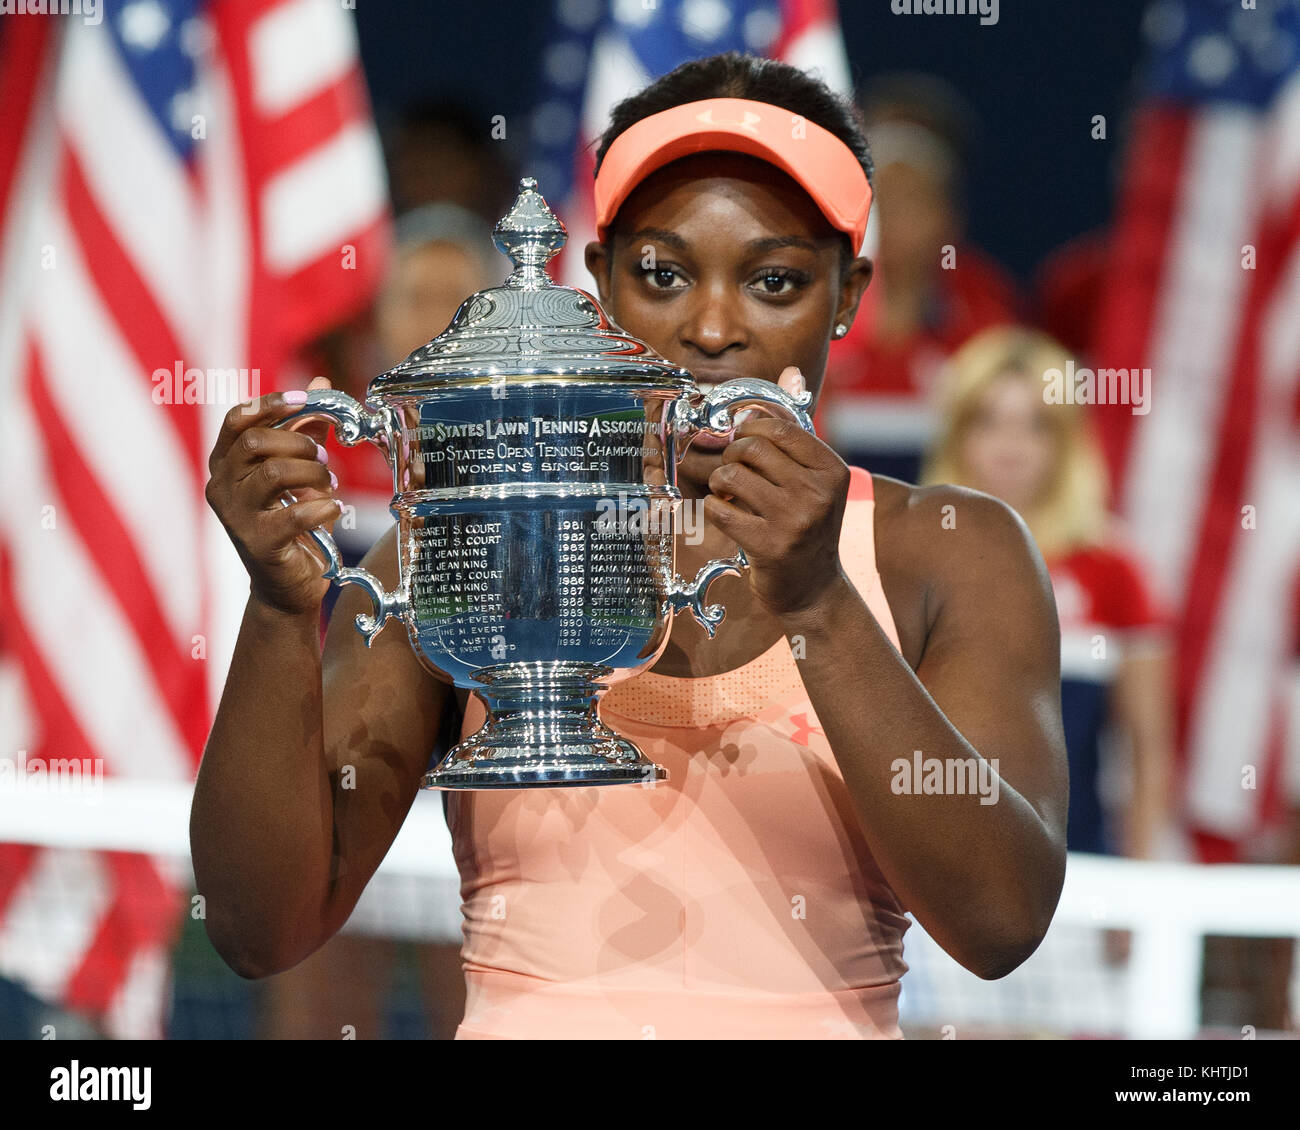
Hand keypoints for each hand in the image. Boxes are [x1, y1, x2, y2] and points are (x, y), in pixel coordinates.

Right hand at [205, 375, 341, 614]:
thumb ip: (307, 429)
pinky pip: (295, 514)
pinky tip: (332, 512)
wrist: (289, 585)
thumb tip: (320, 384)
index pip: (237, 420)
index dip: (271, 405)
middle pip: (254, 442)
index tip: (307, 401)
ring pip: (273, 473)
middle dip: (299, 444)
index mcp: (225, 464)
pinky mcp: (258, 543)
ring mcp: (235, 517)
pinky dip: (323, 508)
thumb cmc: (292, 524)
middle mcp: (221, 487)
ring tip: (329, 485)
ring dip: (312, 473)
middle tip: (323, 461)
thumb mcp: (299, 472)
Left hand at [705, 366, 850, 616]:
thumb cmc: (806, 526)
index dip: (749, 429)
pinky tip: (724, 514)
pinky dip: (713, 508)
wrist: (812, 589)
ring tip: (725, 492)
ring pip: (732, 476)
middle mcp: (818, 493)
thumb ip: (798, 429)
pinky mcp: (769, 546)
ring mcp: (795, 521)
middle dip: (730, 455)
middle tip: (729, 469)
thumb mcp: (814, 478)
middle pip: (751, 449)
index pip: (779, 428)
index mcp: (833, 470)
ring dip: (718, 482)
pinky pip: (720, 509)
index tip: (740, 440)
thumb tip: (792, 372)